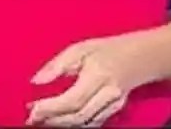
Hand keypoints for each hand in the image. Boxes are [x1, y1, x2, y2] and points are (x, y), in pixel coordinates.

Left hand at [27, 37, 143, 126]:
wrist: (139, 57)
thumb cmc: (107, 51)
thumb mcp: (79, 49)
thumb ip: (56, 65)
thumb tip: (36, 80)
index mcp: (99, 76)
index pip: (72, 100)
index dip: (51, 108)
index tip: (32, 109)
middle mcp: (109, 94)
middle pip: (78, 116)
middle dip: (53, 119)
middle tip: (32, 117)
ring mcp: (113, 105)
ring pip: (84, 123)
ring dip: (61, 124)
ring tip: (42, 119)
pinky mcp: (114, 111)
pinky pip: (91, 123)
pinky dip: (74, 123)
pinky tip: (59, 119)